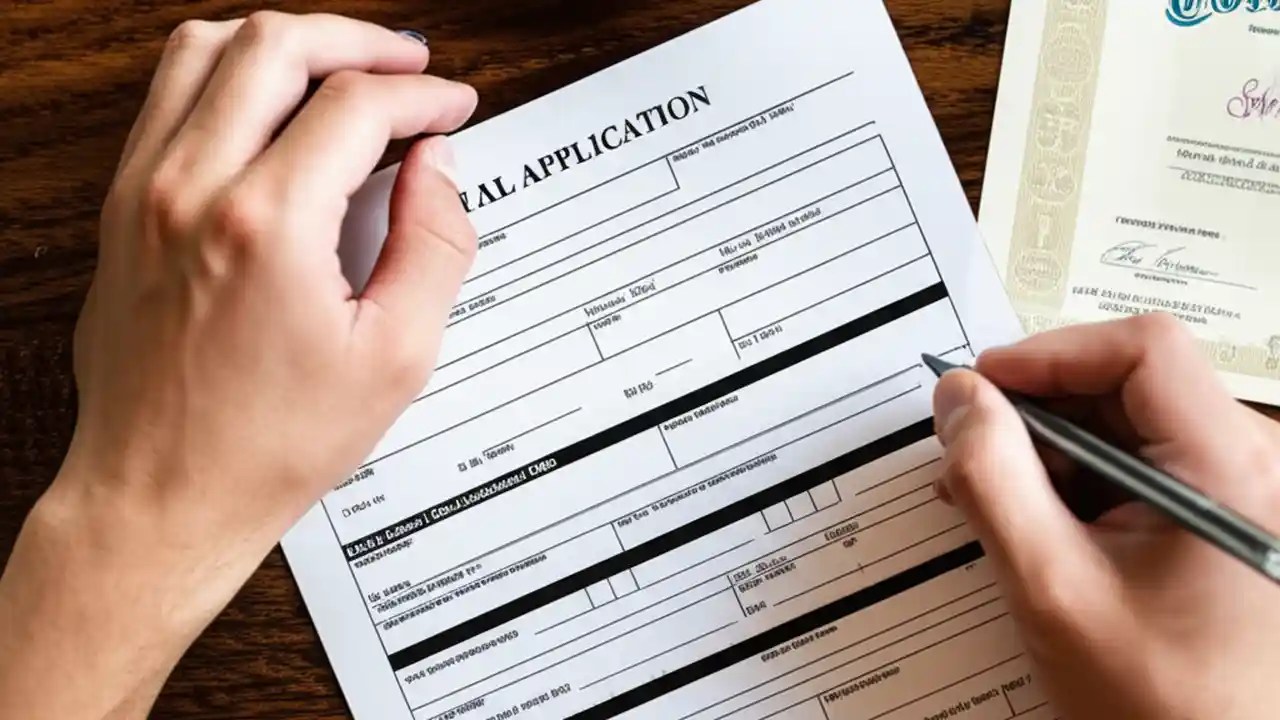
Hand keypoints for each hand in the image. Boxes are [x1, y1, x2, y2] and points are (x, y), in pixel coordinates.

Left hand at [0, 13, 476, 718]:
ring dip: (287, 43)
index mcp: (267, 226)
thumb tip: (436, 172)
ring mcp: (144, 193)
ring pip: (208, 49)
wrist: (163, 493)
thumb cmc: (266, 443)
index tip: (449, 108)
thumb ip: (435, 247)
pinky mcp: (122, 208)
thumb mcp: (395, 357)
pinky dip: (229, 74)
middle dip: (359, 41)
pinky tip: (270, 105)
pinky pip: (169, 95)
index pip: (355, 104)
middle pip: (277, 45)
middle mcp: (192, 191)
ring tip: (340, 67)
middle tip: (407, 64)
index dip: (421, 94)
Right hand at [932, 314, 1279, 719]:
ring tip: (994, 496)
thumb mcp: (1050, 586)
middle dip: (1039, 409)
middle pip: (1132, 383)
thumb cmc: (1159, 703)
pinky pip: (1143, 465)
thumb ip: (993, 479)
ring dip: (1052, 448)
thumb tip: (960, 399)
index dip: (1050, 355)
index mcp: (1233, 472)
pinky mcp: (1221, 518)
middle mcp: (1255, 470)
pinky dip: (1080, 480)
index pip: (1143, 350)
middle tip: (971, 447)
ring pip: (1131, 423)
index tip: (984, 386)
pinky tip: (1035, 519)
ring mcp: (1242, 495)